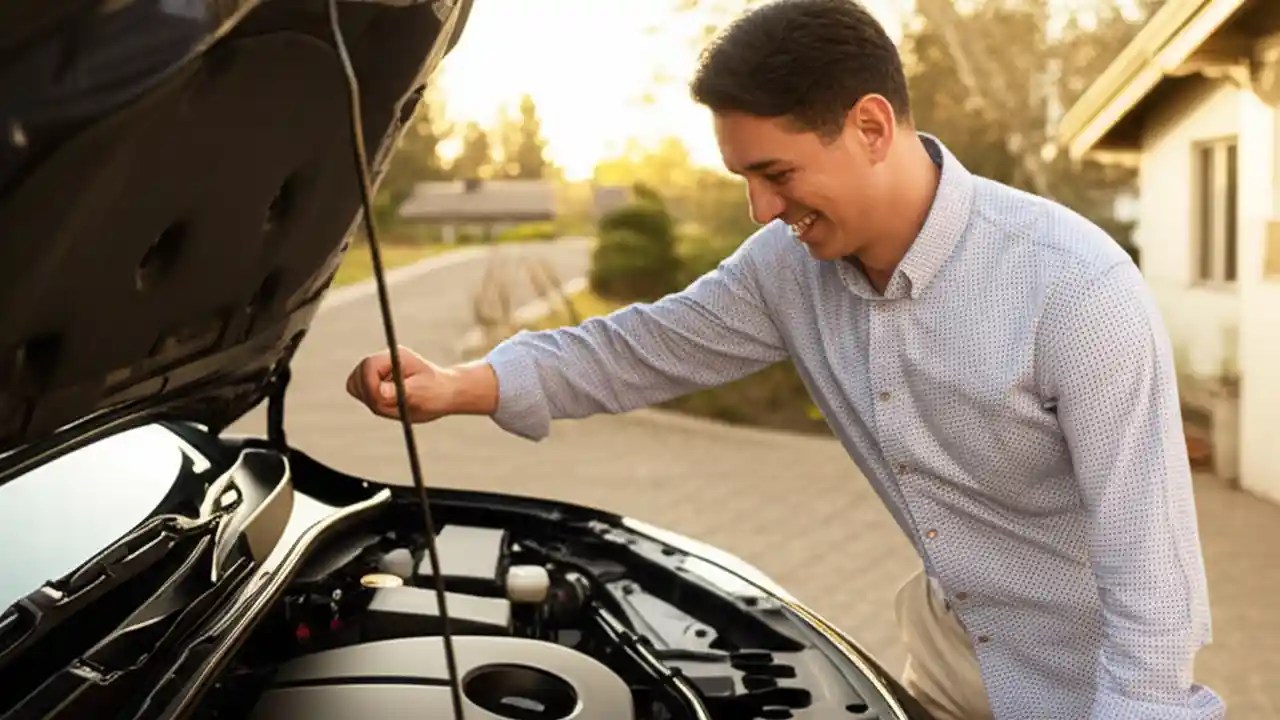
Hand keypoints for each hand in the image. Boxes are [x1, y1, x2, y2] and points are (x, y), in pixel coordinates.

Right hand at [345, 345, 499, 421]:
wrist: (443, 393)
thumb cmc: (436, 391)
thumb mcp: (422, 392)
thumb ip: (399, 392)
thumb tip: (380, 393)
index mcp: (393, 357)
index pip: (367, 367)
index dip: (371, 386)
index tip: (385, 401)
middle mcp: (380, 362)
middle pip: (356, 378)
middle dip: (371, 396)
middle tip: (394, 405)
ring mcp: (375, 372)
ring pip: (355, 388)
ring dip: (373, 401)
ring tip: (397, 403)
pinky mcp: (373, 383)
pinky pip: (362, 396)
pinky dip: (374, 404)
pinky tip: (394, 404)